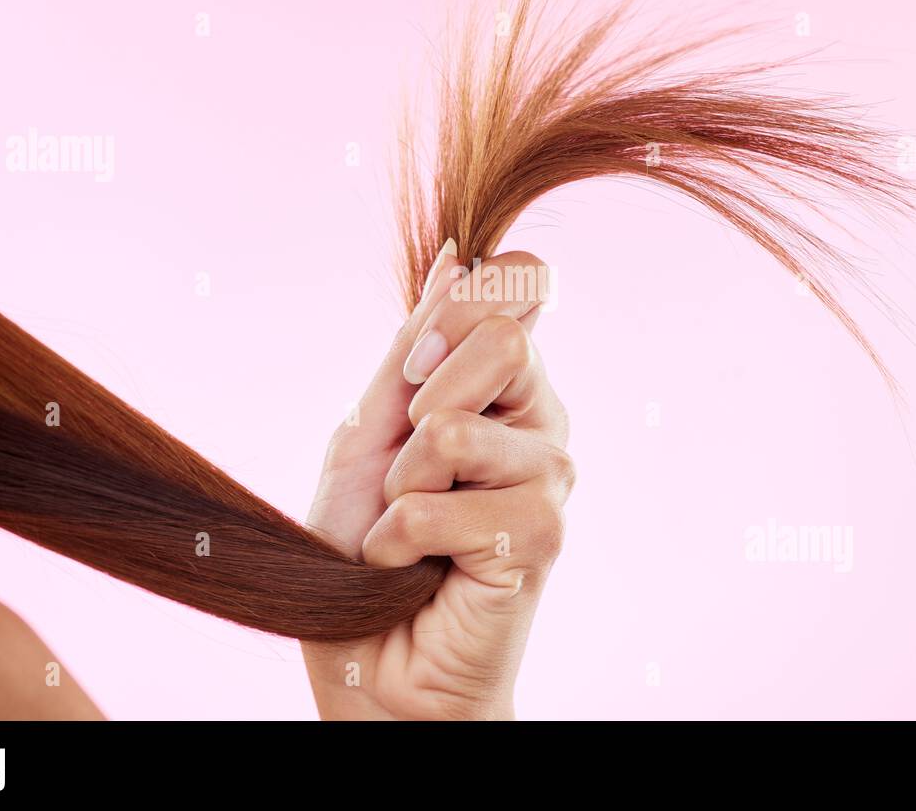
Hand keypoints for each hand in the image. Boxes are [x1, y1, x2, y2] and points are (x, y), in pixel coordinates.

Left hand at [303, 244, 572, 719]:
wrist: (371, 657)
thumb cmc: (364, 548)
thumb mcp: (369, 431)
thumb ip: (412, 349)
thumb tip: (457, 257)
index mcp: (502, 383)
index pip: (523, 283)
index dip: (467, 302)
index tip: (411, 370)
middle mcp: (539, 419)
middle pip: (506, 334)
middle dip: (420, 398)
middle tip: (404, 464)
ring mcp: (550, 474)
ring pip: (458, 423)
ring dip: (401, 483)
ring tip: (405, 527)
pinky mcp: (545, 530)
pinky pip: (449, 498)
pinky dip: (402, 535)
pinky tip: (415, 566)